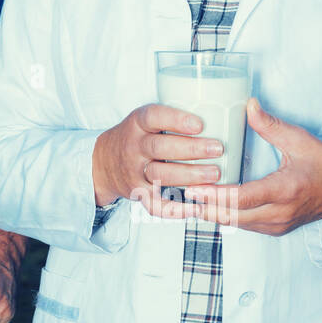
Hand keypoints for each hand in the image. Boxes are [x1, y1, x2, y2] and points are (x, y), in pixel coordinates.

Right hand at [92, 103, 223, 220]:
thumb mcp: (144, 119)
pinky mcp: (138, 193)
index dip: (176, 120)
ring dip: (190, 175)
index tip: (200, 124)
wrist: (103, 162)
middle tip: (217, 149)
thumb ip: (170, 117)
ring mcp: (134, 171)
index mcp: (137, 124)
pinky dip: (175, 209)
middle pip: (159, 147)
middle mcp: (133, 147)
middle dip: (191, 149)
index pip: (153, 117)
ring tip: (215, 173)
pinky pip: (155, 204)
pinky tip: (196, 208)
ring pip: (161, 174)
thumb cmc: (136, 137)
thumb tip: (216, 112)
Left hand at [185, 97, 321, 234]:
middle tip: (176, 194)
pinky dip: (224, 216)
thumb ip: (270, 125)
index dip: (214, 195)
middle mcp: (279, 213)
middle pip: (232, 216)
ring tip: (184, 200)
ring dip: (210, 213)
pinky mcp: (275, 229)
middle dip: (203, 207)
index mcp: (284, 190)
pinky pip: (243, 225)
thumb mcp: (300, 140)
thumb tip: (248, 104)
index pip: (242, 198)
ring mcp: (277, 225)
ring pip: (235, 224)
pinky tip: (206, 205)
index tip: (192, 188)